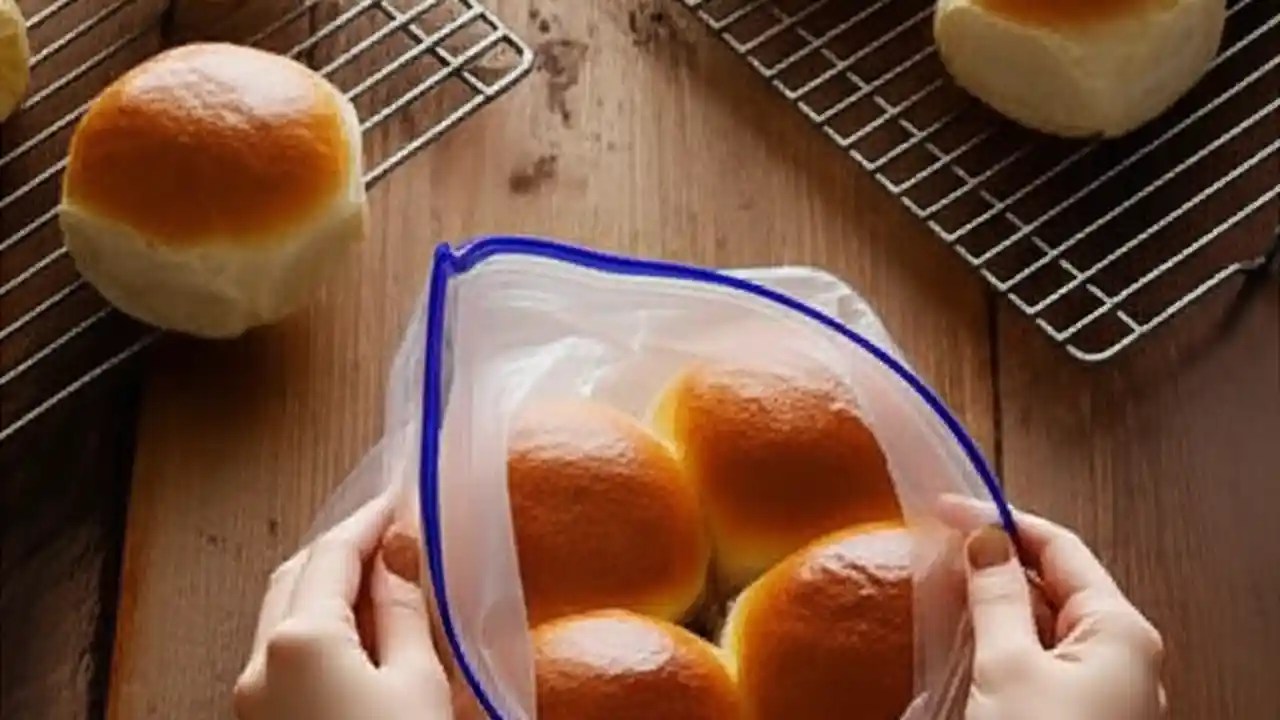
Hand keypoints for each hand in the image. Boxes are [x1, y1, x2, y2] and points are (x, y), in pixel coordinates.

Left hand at [234, 496, 452, 719]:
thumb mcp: (418, 682)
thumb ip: (403, 611)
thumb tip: (396, 556)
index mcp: (300, 641)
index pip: (334, 553)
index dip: (371, 520)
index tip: (400, 502)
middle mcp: (260, 665)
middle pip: (298, 576)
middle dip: (344, 549)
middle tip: (393, 535)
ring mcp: (254, 699)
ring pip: (286, 614)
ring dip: (329, 588)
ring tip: (384, 580)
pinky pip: (285, 654)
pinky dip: (319, 627)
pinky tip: (361, 631)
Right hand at [937, 496, 1166, 719]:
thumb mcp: (1007, 665)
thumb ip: (997, 597)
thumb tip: (987, 541)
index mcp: (1122, 631)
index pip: (1060, 547)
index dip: (1002, 521)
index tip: (950, 508)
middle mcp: (1126, 658)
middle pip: (1057, 585)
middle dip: (1000, 563)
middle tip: (943, 548)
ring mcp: (1109, 692)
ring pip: (1049, 626)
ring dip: (1001, 605)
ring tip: (948, 589)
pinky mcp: (1084, 716)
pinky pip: (1046, 662)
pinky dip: (1009, 643)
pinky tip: (973, 642)